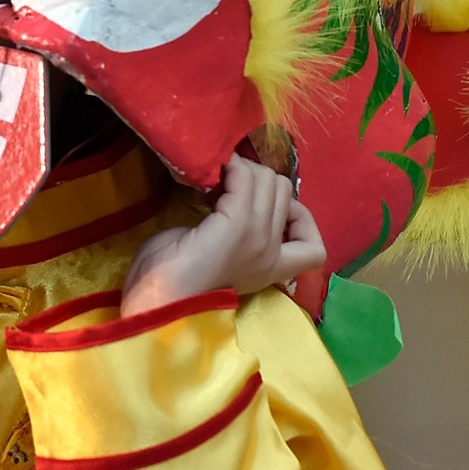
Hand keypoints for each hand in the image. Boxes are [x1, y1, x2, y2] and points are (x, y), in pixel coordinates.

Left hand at [120, 156, 325, 315]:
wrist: (155, 302)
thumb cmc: (170, 283)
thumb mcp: (216, 259)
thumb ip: (233, 235)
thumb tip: (226, 200)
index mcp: (271, 271)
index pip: (314, 246)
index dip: (297, 218)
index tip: (261, 209)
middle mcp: (272, 255)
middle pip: (286, 195)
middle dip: (257, 181)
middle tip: (224, 187)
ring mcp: (258, 239)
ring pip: (271, 182)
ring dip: (244, 172)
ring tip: (216, 183)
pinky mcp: (236, 225)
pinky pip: (246, 179)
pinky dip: (232, 168)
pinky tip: (211, 173)